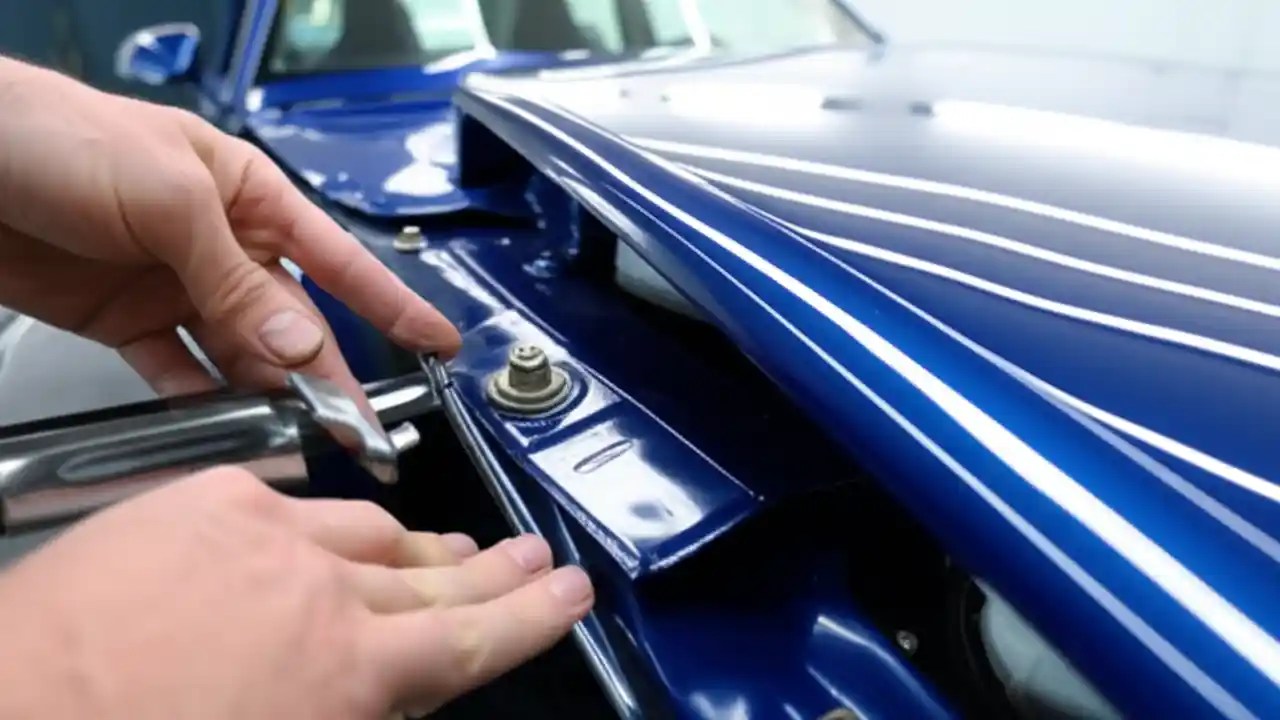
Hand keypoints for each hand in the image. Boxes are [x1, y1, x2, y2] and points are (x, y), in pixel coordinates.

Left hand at [0, 57, 459, 400]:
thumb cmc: (62, 138)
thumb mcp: (169, 197)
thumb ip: (235, 278)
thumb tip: (300, 347)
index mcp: (249, 198)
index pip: (339, 260)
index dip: (392, 304)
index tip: (438, 343)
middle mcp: (222, 247)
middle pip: (293, 323)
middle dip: (329, 375)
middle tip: (358, 428)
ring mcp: (176, 288)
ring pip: (242, 356)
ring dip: (269, 395)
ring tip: (298, 435)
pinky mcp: (127, 323)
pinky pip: (177, 373)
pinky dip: (200, 402)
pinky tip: (225, 428)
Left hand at [0, 468, 593, 718]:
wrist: (9, 704)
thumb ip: (357, 712)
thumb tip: (387, 699)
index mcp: (349, 673)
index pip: (471, 635)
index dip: (532, 615)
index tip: (568, 592)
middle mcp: (321, 594)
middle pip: (435, 573)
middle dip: (494, 570)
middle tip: (531, 559)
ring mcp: (268, 535)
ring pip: (372, 529)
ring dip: (416, 543)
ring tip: (448, 544)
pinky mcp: (210, 499)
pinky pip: (292, 497)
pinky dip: (321, 518)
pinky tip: (332, 523)